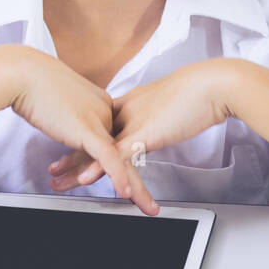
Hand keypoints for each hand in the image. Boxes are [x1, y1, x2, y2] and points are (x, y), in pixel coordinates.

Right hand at [10, 49, 159, 214]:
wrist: (24, 75)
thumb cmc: (36, 84)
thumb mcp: (62, 102)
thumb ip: (72, 116)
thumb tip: (69, 128)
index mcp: (103, 106)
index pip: (118, 139)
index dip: (125, 162)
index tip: (131, 180)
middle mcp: (106, 113)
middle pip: (126, 153)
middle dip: (137, 181)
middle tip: (148, 201)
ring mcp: (99, 122)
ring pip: (124, 160)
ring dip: (136, 189)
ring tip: (147, 208)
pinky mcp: (87, 130)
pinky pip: (108, 159)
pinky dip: (119, 177)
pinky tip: (127, 193)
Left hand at [48, 59, 234, 192]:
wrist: (214, 85)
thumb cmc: (199, 93)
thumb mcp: (169, 105)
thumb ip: (155, 117)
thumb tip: (153, 128)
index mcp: (131, 103)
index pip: (99, 125)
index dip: (83, 138)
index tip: (69, 148)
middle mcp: (127, 112)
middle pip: (91, 138)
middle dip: (71, 156)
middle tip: (54, 171)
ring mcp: (133, 122)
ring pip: (98, 149)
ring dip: (77, 168)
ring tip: (59, 182)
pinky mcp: (145, 133)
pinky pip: (118, 155)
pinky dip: (101, 168)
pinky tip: (87, 179)